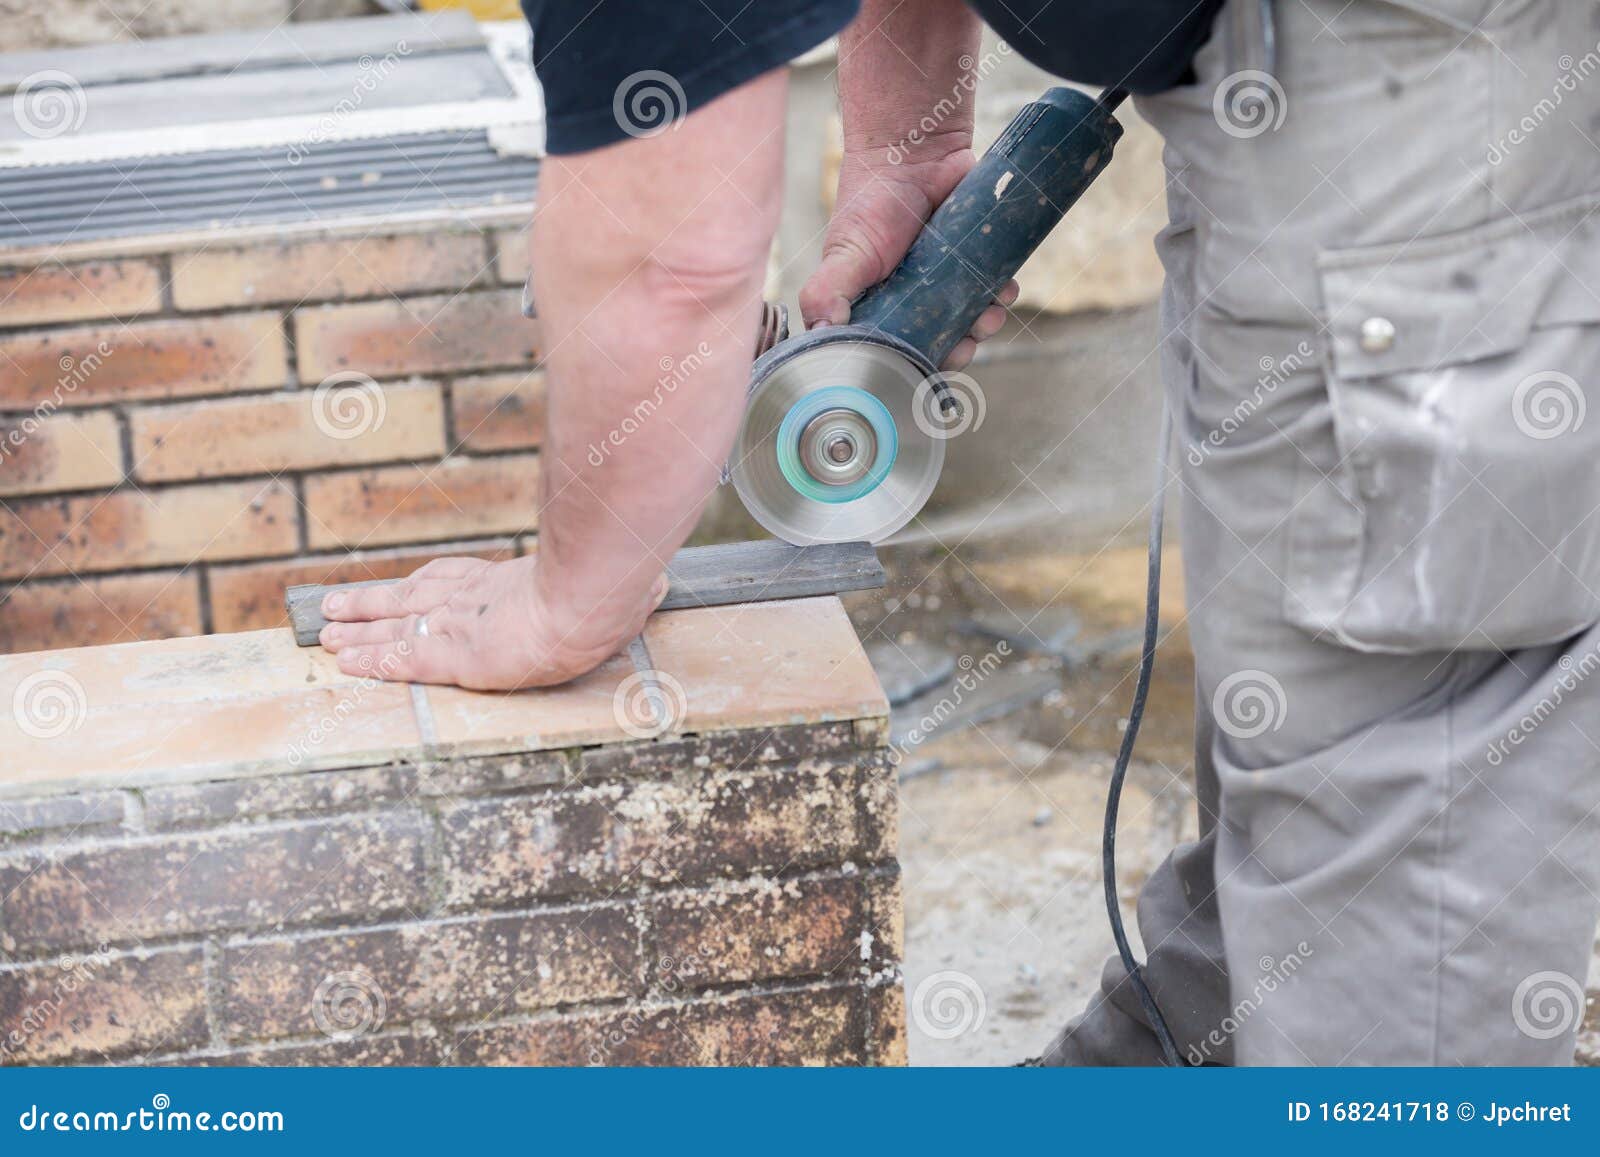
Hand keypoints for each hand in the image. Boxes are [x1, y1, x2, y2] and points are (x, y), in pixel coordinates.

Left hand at [317, 554, 666, 689]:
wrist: (590, 595)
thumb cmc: (612, 584)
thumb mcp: (622, 582)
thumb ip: (631, 585)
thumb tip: (660, 582)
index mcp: (509, 582)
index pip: (454, 580)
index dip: (421, 586)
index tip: (401, 588)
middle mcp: (476, 598)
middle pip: (410, 599)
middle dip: (371, 606)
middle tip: (336, 609)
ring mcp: (463, 623)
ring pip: (394, 627)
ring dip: (357, 631)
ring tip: (325, 633)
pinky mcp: (454, 655)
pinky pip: (402, 661)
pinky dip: (372, 662)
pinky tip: (346, 663)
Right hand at [799, 146, 1018, 370]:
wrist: (915, 148)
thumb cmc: (871, 201)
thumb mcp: (844, 252)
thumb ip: (827, 291)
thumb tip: (824, 331)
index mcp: (876, 308)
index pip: (895, 353)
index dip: (914, 365)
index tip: (931, 363)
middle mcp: (911, 299)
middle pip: (939, 344)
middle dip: (958, 349)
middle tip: (967, 340)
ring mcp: (946, 279)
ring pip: (971, 320)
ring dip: (986, 324)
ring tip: (989, 313)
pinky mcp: (975, 258)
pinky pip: (994, 288)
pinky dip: (1002, 293)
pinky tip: (1003, 288)